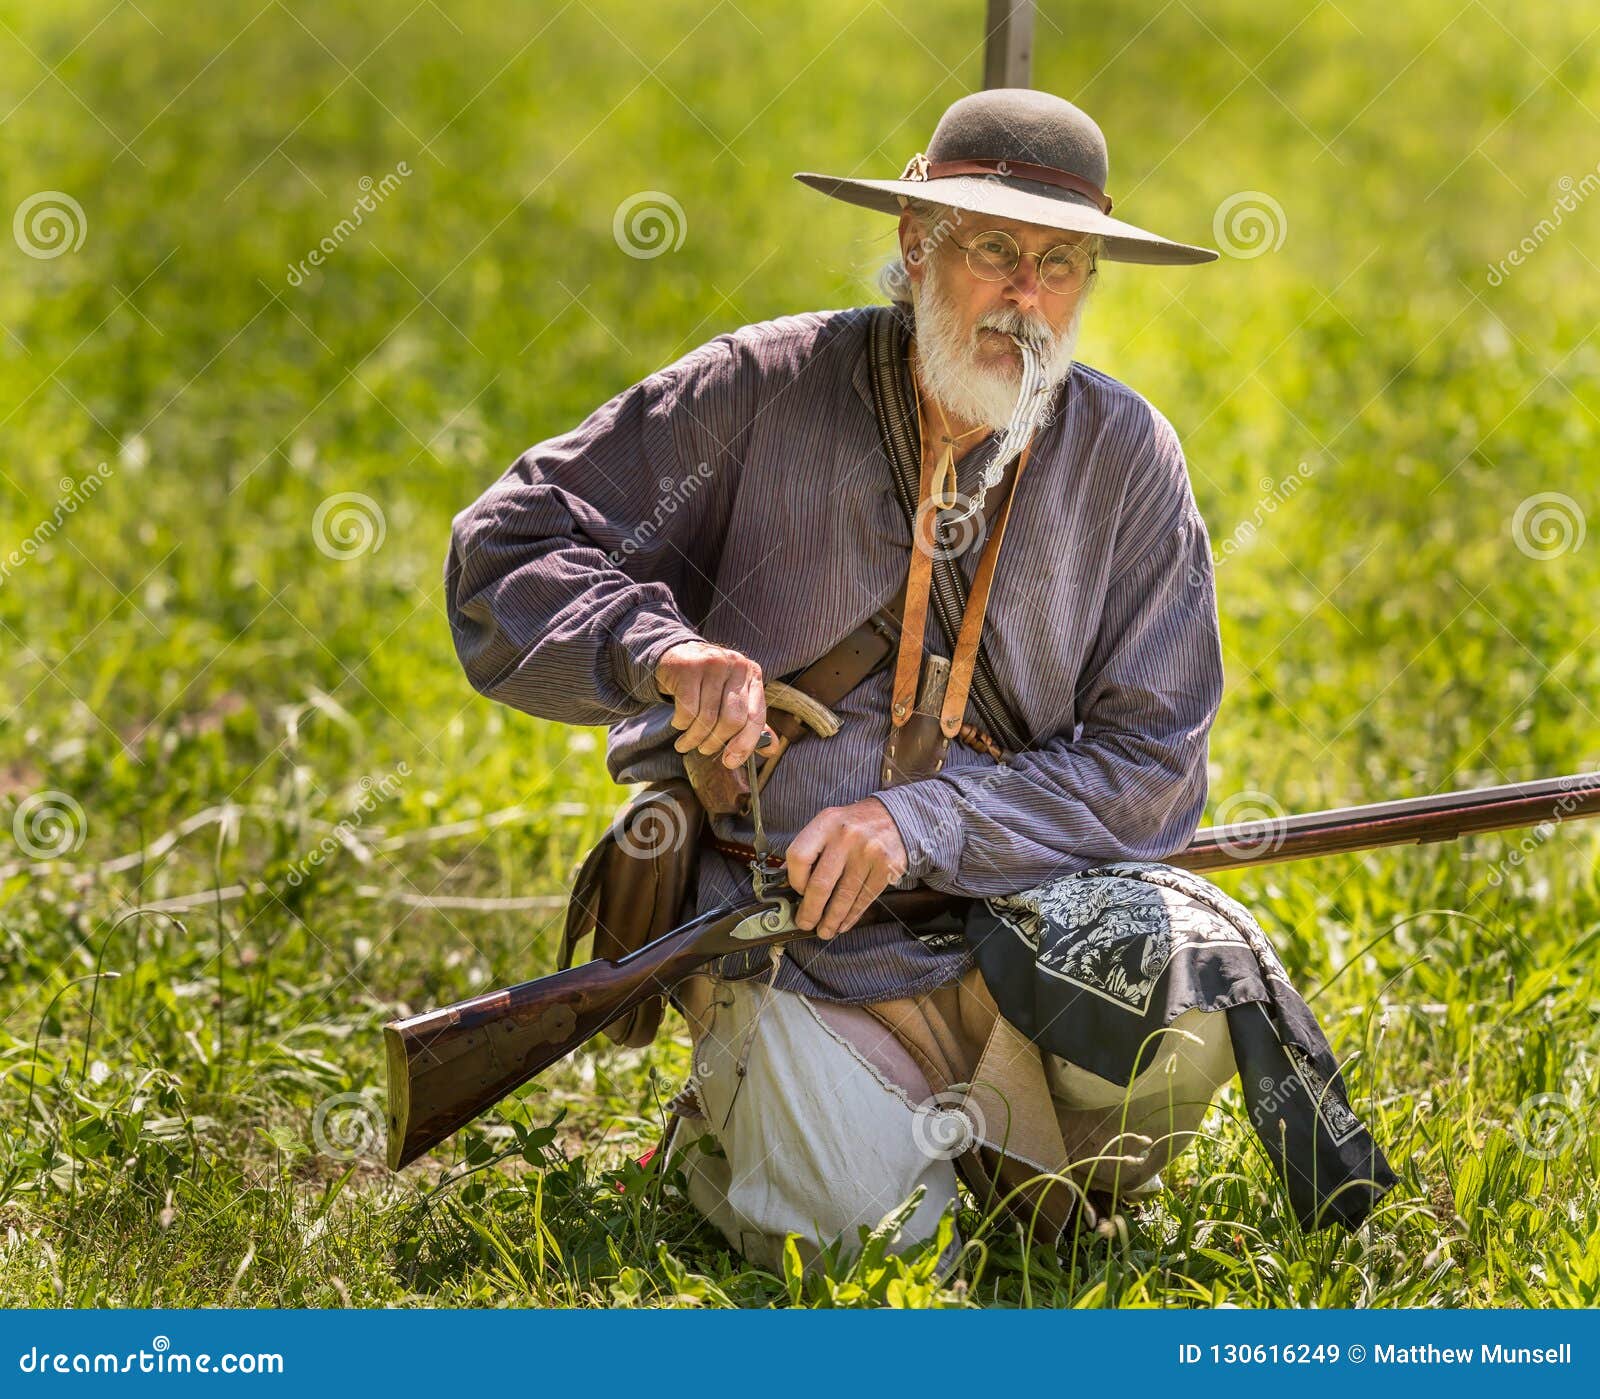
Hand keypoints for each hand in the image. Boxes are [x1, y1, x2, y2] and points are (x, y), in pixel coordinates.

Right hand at [654, 640, 767, 767]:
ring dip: (694, 738)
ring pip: (707, 717)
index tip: (731, 762)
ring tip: (685, 744)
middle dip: (716, 742)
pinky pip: (687, 709)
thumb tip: (771, 750)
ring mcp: (712, 663)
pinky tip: (678, 724)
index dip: (745, 744)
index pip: (756, 717)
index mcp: (753, 674)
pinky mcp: (688, 667)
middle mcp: (736, 665)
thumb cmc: (708, 684)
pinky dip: (681, 724)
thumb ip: (751, 721)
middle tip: (705, 751)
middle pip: (733, 719)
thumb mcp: (733, 697)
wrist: (676, 656)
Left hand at [786, 798, 908, 940]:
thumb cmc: (856, 824)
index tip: (797, 893)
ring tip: (824, 930)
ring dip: (831, 919)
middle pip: (821, 883)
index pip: (799, 857)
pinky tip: (843, 923)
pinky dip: (852, 916)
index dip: (794, 880)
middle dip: (810, 910)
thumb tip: (787, 877)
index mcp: (826, 822)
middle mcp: (846, 836)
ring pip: (844, 896)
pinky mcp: (887, 867)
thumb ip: (810, 846)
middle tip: (806, 923)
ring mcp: (869, 852)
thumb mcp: (829, 823)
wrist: (895, 817)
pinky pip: (864, 899)